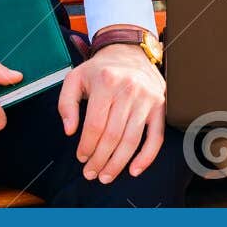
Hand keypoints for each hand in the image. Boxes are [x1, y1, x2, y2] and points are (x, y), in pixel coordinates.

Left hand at [57, 42, 165, 183]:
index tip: (81, 158)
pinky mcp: (160, 106)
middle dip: (100, 160)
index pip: (95, 124)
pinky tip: (135, 170)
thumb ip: (66, 104)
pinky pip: (156, 137)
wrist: (128, 51)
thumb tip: (70, 131)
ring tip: (106, 175)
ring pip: (132, 140)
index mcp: (106, 82)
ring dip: (118, 163)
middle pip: (113, 136)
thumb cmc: (99, 69)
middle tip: (91, 173)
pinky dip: (146, 157)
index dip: (87, 146)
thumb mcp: (75, 78)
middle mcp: (129, 90)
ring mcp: (147, 98)